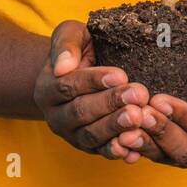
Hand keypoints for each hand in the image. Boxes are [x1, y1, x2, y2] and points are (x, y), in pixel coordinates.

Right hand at [33, 20, 151, 162]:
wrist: (82, 71)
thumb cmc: (80, 48)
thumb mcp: (71, 34)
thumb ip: (66, 45)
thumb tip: (63, 66)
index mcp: (47, 88)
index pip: (69, 85)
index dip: (95, 80)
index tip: (121, 74)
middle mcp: (55, 115)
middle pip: (80, 112)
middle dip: (111, 103)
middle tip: (138, 95)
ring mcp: (71, 134)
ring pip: (90, 135)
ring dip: (116, 128)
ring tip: (139, 117)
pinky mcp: (89, 147)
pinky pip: (102, 152)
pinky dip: (118, 152)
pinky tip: (135, 149)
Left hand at [114, 39, 186, 167]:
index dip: (183, 116)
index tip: (159, 99)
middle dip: (161, 133)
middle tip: (139, 114)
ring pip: (168, 157)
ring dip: (146, 145)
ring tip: (124, 131)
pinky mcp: (173, 155)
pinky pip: (154, 156)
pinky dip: (137, 149)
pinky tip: (118, 140)